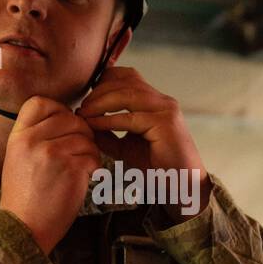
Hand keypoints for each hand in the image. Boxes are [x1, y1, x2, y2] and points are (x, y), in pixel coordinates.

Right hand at [0, 96, 101, 254]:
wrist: (24, 228)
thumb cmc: (24, 196)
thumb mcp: (17, 158)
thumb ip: (35, 136)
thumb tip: (65, 118)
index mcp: (18, 136)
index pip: (40, 102)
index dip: (57, 111)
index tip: (62, 127)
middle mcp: (33, 141)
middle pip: (70, 118)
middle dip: (80, 133)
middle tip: (77, 152)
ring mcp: (53, 154)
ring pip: (86, 138)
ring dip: (88, 152)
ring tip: (78, 168)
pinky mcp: (72, 170)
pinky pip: (94, 156)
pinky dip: (93, 167)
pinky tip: (83, 178)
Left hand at [76, 67, 211, 221]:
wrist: (182, 187)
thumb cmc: (156, 168)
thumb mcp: (125, 147)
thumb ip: (107, 133)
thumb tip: (83, 121)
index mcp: (155, 102)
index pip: (128, 76)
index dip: (104, 81)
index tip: (86, 99)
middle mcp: (163, 101)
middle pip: (126, 81)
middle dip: (98, 92)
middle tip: (81, 108)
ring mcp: (166, 110)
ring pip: (127, 94)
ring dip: (100, 102)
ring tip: (84, 114)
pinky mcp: (166, 124)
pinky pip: (131, 118)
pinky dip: (109, 120)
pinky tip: (94, 125)